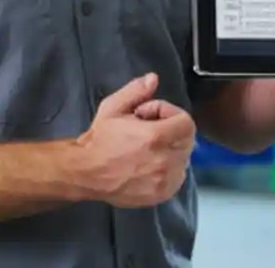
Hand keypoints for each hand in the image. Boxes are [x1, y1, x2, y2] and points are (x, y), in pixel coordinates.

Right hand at [74, 73, 196, 207]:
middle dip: (172, 131)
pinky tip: (151, 165)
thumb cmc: (100, 140)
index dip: (170, 113)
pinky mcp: (162, 194)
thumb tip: (153, 79)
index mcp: (156, 137)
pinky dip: (169, 169)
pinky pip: (177, 178)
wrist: (87, 173)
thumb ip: (135, 92)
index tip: (151, 116)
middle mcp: (165, 161)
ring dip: (171, 150)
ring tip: (149, 150)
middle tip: (150, 131)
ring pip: (183, 159)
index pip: (186, 122)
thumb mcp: (113, 108)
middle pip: (187, 140)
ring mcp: (165, 180)